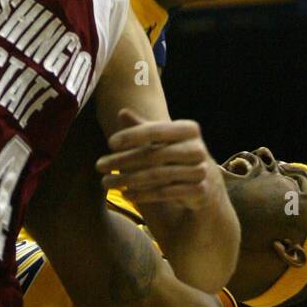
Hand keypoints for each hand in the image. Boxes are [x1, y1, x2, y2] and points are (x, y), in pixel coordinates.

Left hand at [96, 109, 216, 208]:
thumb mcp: (162, 138)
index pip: (156, 130)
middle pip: (153, 155)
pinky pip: (165, 193)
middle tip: (99, 165)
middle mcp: (197, 148)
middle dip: (123, 161)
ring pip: (157, 176)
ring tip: (107, 183)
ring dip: (128, 180)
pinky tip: (126, 194)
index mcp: (188, 129)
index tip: (110, 142)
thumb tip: (122, 112)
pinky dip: (144, 195)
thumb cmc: (177, 153)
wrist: (206, 180)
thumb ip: (143, 127)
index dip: (133, 135)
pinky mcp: (199, 191)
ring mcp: (200, 170)